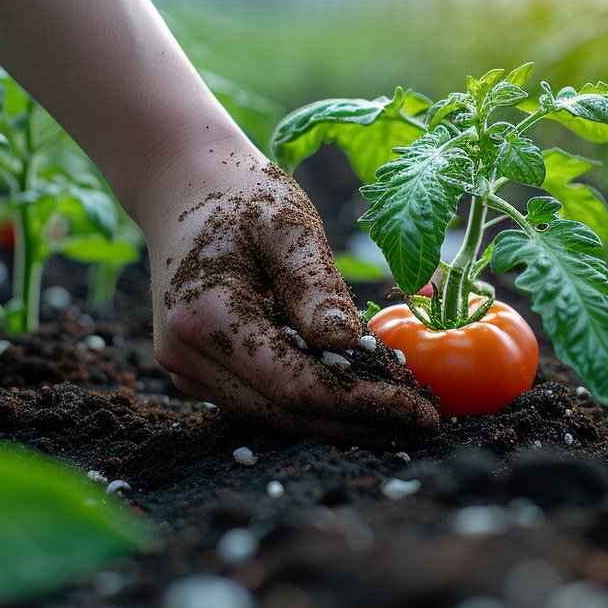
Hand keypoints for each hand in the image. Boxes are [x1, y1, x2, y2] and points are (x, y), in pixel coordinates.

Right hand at [139, 144, 438, 440]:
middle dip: (359, 420)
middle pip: (284, 410)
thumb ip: (313, 284)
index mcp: (204, 316)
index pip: (294, 384)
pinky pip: (262, 398)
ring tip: (401, 410)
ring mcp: (187, 369)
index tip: (420, 410)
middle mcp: (186, 355)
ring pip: (273, 413)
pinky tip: (359, 390)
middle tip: (425, 419)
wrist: (183, 187)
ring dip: (338, 417)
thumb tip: (346, 342)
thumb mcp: (287, 224)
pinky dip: (311, 399)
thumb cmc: (242, 196)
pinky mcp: (199, 371)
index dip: (361, 404)